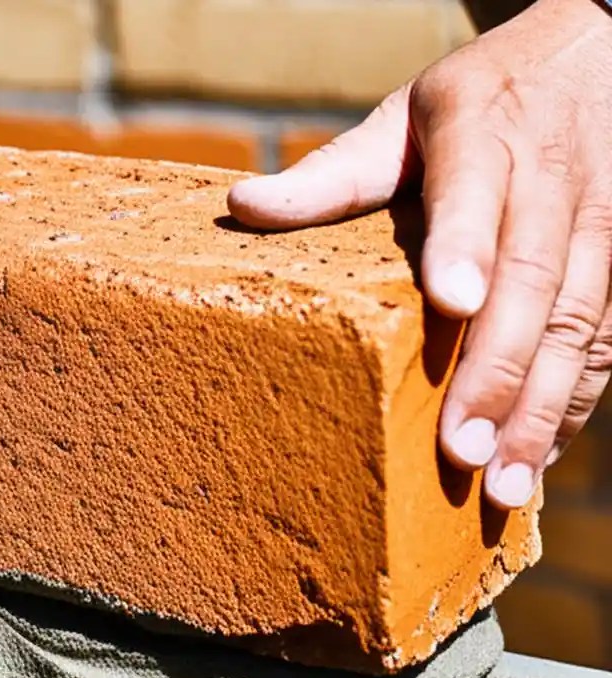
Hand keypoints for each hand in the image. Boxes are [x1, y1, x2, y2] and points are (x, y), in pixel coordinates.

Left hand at [227, 0, 611, 508]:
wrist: (594, 54)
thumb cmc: (476, 100)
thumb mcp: (401, 119)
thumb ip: (332, 172)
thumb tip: (242, 204)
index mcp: (481, 137)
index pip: (475, 193)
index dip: (466, 247)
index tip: (452, 303)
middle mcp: (549, 181)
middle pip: (532, 279)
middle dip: (497, 369)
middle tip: (459, 449)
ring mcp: (598, 224)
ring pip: (578, 322)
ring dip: (542, 408)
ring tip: (504, 483)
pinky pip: (603, 339)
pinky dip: (573, 403)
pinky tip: (539, 456)